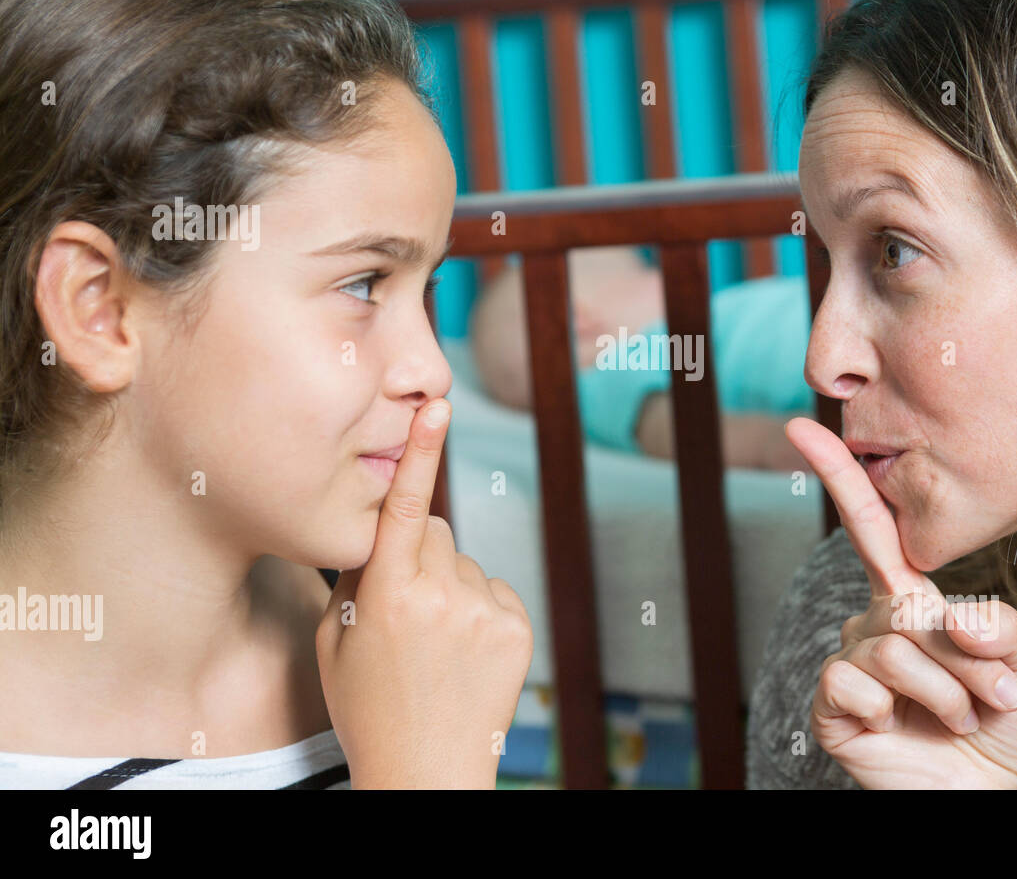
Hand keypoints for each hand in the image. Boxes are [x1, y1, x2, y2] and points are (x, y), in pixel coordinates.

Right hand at [315, 399, 533, 787]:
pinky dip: (480, 610)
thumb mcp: (334, 644)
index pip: (406, 508)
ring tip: (435, 645)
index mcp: (386, 595)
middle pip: (437, 531)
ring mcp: (484, 612)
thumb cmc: (369, 710)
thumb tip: (381, 529)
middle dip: (419, 551)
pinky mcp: (517, 628)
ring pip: (465, 564)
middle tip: (404, 606)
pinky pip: (494, 591)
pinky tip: (464, 653)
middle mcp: (441, 596)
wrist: (426, 773)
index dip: (421, 453)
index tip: (438, 407)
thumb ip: (356, 579)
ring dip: (450, 585)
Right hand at [785, 417, 1016, 788]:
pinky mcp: (831, 706)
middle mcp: (872, 624)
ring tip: (959, 719)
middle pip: (908, 607)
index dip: (839, 476)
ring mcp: (849, 664)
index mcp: (910, 599)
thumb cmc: (1001, 727)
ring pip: (891, 647)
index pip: (870, 528)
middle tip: (989, 700)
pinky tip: (899, 730)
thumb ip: (1000, 624)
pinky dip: (895, 710)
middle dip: (965, 659)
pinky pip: (853, 680)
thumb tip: (949, 613)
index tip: (806, 428)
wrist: (987, 798)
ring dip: (944, 692)